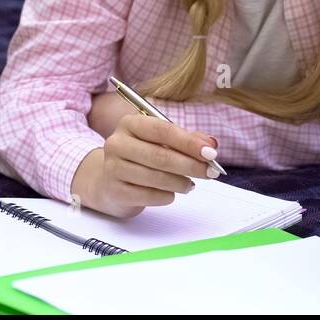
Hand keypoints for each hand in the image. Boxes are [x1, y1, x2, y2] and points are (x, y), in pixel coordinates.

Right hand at [73, 114, 219, 217]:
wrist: (108, 181)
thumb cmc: (141, 157)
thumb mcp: (162, 142)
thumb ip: (188, 140)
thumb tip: (211, 145)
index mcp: (130, 124)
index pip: (163, 130)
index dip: (189, 142)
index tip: (211, 153)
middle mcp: (117, 143)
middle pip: (160, 156)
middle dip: (191, 165)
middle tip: (210, 172)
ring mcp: (113, 167)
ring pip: (155, 177)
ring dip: (180, 182)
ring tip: (190, 184)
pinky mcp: (114, 191)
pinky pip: (148, 195)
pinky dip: (166, 196)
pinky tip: (171, 193)